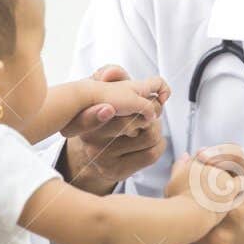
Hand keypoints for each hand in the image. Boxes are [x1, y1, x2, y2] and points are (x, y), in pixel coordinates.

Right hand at [61, 65, 167, 194]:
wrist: (91, 155)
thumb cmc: (102, 114)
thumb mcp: (99, 91)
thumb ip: (108, 75)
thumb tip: (111, 72)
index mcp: (82, 120)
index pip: (88, 119)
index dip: (96, 115)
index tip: (107, 109)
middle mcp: (90, 141)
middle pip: (131, 122)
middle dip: (149, 112)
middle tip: (149, 111)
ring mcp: (103, 159)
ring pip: (148, 135)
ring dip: (156, 127)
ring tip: (149, 124)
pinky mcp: (118, 172)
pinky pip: (152, 153)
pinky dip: (160, 143)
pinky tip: (153, 139)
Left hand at [149, 145, 243, 243]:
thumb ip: (231, 156)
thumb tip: (197, 155)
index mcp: (231, 212)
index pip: (181, 193)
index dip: (175, 191)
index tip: (180, 195)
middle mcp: (219, 241)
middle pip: (169, 219)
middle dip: (167, 214)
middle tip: (172, 214)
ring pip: (161, 243)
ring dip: (164, 235)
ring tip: (178, 233)